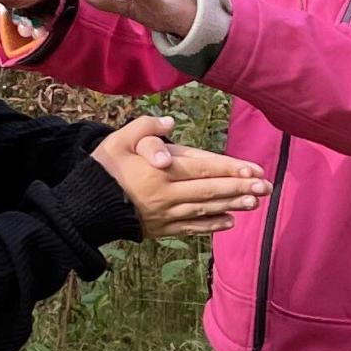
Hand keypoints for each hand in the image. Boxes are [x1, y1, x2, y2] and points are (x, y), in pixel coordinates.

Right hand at [91, 117, 269, 238]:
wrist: (84, 207)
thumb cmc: (104, 168)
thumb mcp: (119, 139)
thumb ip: (146, 128)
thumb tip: (170, 122)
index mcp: (160, 171)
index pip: (203, 167)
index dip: (230, 168)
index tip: (253, 169)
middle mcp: (167, 195)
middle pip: (210, 190)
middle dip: (240, 188)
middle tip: (266, 188)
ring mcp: (165, 214)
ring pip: (205, 209)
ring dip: (231, 206)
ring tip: (254, 203)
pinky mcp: (160, 229)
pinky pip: (191, 228)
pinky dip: (211, 226)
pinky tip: (229, 222)